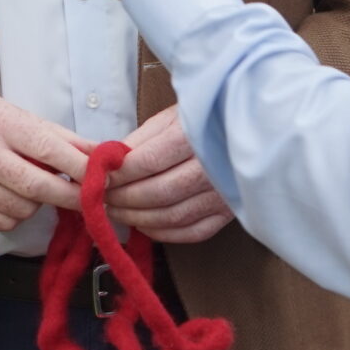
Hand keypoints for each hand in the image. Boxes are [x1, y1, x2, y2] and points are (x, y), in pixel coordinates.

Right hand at [0, 94, 91, 232]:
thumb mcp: (16, 115)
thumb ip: (58, 136)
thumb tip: (99, 155)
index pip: (48, 150)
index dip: (80, 168)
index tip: (102, 178)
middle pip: (37, 187)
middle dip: (71, 196)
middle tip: (90, 199)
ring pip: (24, 209)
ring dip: (38, 204)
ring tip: (30, 185)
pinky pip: (5, 223)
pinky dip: (17, 214)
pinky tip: (10, 196)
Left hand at [104, 107, 232, 243]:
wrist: (251, 128)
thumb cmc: (206, 117)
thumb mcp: (171, 116)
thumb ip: (138, 140)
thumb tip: (104, 160)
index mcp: (195, 137)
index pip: (147, 162)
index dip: (118, 173)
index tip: (97, 176)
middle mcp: (212, 169)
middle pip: (158, 193)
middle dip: (122, 198)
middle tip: (99, 197)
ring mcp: (223, 195)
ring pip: (171, 216)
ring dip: (136, 219)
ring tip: (114, 211)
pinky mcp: (229, 213)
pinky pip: (192, 232)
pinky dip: (163, 233)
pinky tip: (144, 225)